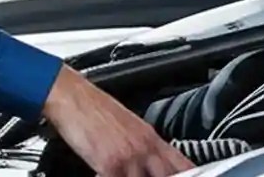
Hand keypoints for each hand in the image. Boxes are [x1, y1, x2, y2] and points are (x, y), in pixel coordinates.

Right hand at [43, 65, 194, 175]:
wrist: (71, 95)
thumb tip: (153, 160)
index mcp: (151, 137)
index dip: (192, 174)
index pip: (183, 164)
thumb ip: (143, 143)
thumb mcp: (128, 123)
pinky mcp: (109, 165)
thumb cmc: (94, 107)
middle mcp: (144, 148)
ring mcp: (128, 158)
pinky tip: (106, 175)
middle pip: (170, 176)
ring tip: (128, 174)